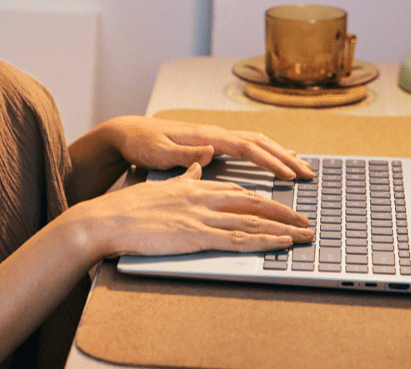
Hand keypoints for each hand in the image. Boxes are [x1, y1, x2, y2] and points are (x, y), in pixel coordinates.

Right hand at [72, 163, 313, 257]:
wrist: (105, 220)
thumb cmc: (126, 208)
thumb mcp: (159, 186)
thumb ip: (182, 177)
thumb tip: (198, 167)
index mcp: (193, 186)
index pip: (236, 189)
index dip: (261, 196)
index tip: (280, 203)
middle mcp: (201, 197)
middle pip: (252, 201)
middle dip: (283, 212)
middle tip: (305, 220)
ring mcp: (199, 216)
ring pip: (251, 220)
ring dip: (282, 228)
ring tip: (304, 235)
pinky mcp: (195, 236)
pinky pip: (237, 238)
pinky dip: (263, 240)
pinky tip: (281, 244)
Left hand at [103, 116, 313, 179]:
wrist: (127, 132)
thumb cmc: (141, 144)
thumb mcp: (158, 152)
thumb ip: (184, 153)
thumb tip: (211, 151)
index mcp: (206, 137)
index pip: (247, 147)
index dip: (270, 161)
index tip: (289, 174)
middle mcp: (215, 134)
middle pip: (259, 142)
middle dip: (285, 157)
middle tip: (308, 173)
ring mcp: (214, 136)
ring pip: (256, 142)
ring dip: (280, 154)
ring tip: (301, 167)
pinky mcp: (211, 142)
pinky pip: (246, 145)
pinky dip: (265, 152)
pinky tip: (275, 158)